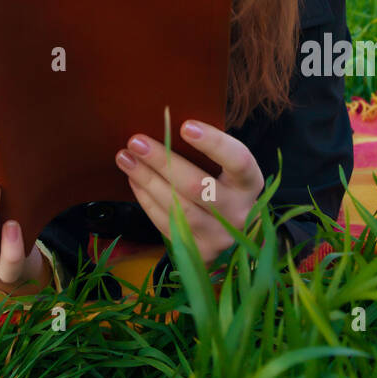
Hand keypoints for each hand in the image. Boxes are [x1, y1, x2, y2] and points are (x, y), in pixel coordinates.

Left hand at [115, 120, 264, 265]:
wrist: (234, 237)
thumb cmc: (224, 187)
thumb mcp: (227, 170)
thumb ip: (209, 153)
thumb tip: (166, 124)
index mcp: (250, 184)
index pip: (239, 161)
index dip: (214, 143)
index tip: (185, 126)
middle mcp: (239, 213)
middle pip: (198, 186)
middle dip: (163, 161)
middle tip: (136, 141)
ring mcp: (220, 237)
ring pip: (177, 207)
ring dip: (147, 180)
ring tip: (125, 158)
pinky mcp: (200, 253)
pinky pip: (166, 223)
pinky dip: (146, 199)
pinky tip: (134, 179)